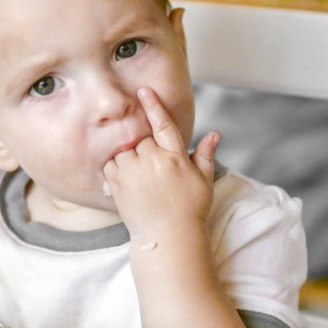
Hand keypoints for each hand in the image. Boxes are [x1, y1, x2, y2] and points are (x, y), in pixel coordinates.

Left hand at [103, 87, 220, 236]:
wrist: (167, 237)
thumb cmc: (189, 209)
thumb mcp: (204, 181)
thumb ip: (205, 155)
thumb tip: (215, 134)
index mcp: (175, 157)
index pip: (163, 124)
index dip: (153, 105)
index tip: (144, 90)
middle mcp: (153, 160)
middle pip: (142, 138)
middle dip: (146, 149)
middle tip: (154, 172)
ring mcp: (133, 171)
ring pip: (125, 150)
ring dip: (131, 158)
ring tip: (142, 179)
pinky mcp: (117, 182)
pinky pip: (111, 163)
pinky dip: (117, 168)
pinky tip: (129, 182)